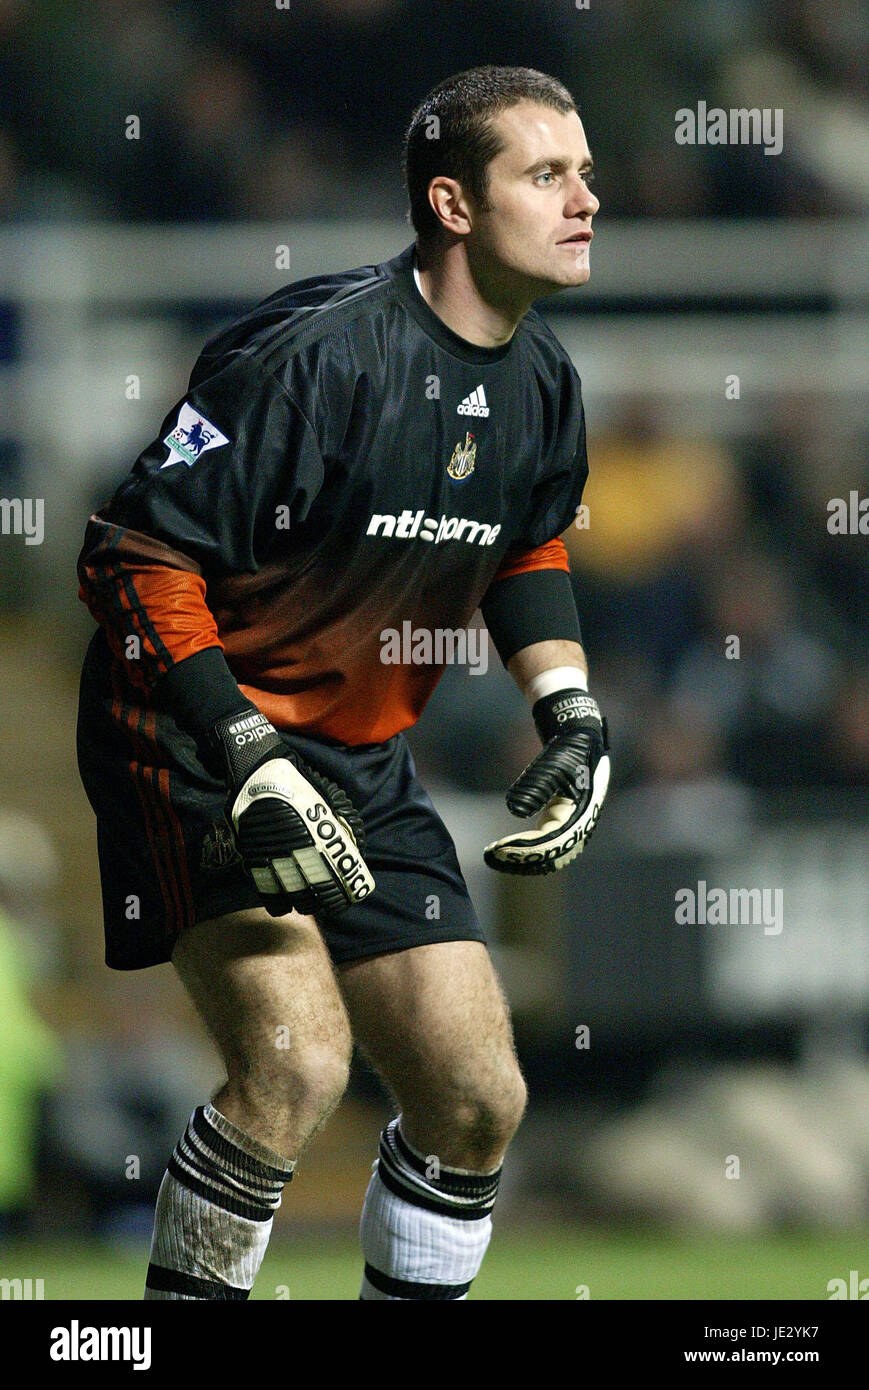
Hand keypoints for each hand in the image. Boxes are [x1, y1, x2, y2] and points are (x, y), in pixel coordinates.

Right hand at [212, 709, 374, 915]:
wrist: (257, 768)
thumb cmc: (298, 781)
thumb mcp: (330, 796)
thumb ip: (345, 823)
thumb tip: (356, 848)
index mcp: (322, 833)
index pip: (342, 874)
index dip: (350, 890)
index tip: (352, 894)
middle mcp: (301, 849)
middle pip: (321, 890)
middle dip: (331, 901)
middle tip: (334, 902)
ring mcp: (276, 855)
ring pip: (296, 895)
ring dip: (307, 904)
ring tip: (312, 904)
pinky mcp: (254, 857)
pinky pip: (267, 890)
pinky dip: (278, 903)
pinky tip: (286, 905)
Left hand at [484, 689, 609, 874]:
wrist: (579, 736)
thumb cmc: (568, 746)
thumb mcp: (553, 761)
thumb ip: (536, 784)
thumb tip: (514, 811)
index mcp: (584, 810)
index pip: (555, 840)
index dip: (528, 848)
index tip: (500, 848)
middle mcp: (581, 823)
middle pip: (553, 854)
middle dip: (523, 859)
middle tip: (491, 856)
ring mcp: (572, 823)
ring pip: (550, 853)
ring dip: (523, 858)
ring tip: (493, 856)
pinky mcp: (561, 820)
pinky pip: (545, 843)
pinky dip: (526, 849)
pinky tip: (504, 849)